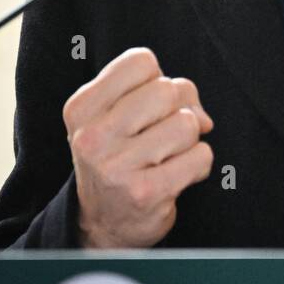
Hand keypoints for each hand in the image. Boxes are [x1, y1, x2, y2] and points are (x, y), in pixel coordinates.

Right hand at [63, 47, 213, 248]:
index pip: (141, 61)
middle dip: (178, 109)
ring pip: (187, 123)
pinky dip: (198, 164)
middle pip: (167, 90)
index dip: (156, 79)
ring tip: (167, 156)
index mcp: (82, 108)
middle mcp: (93, 137)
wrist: (103, 222)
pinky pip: (200, 156)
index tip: (146, 106)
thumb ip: (161, 92)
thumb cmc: (119, 156)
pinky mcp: (146, 193)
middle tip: (161, 133)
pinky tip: (177, 175)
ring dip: (189, 140)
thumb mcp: (119, 115)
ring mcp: (117, 167)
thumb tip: (202, 116)